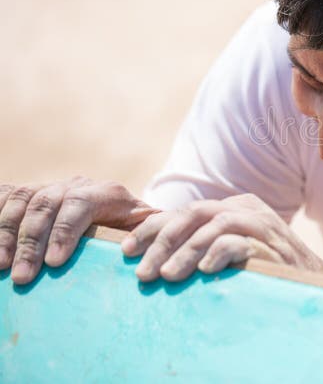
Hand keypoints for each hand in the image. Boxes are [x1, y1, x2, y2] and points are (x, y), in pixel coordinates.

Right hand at [0, 177, 158, 283]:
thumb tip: (166, 234)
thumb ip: (152, 229)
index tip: (56, 263)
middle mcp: (73, 185)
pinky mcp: (26, 193)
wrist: (110, 203)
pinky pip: (5, 198)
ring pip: (22, 201)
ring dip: (9, 234)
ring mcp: (47, 187)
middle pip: (46, 206)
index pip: (80, 204)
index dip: (65, 231)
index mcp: (104, 192)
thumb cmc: (129, 222)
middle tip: (24, 277)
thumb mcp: (143, 223)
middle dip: (32, 243)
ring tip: (3, 266)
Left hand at [121, 193, 322, 281]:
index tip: (124, 250)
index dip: (152, 228)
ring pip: (212, 226)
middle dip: (161, 241)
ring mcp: (261, 226)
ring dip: (184, 252)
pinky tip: (204, 271)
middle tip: (141, 271)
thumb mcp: (234, 251)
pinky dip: (218, 254)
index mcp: (235, 206)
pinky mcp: (271, 246)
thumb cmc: (267, 273)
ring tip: (166, 276)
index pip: (185, 211)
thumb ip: (205, 245)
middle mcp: (247, 210)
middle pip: (194, 214)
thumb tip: (153, 256)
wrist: (315, 286)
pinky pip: (239, 243)